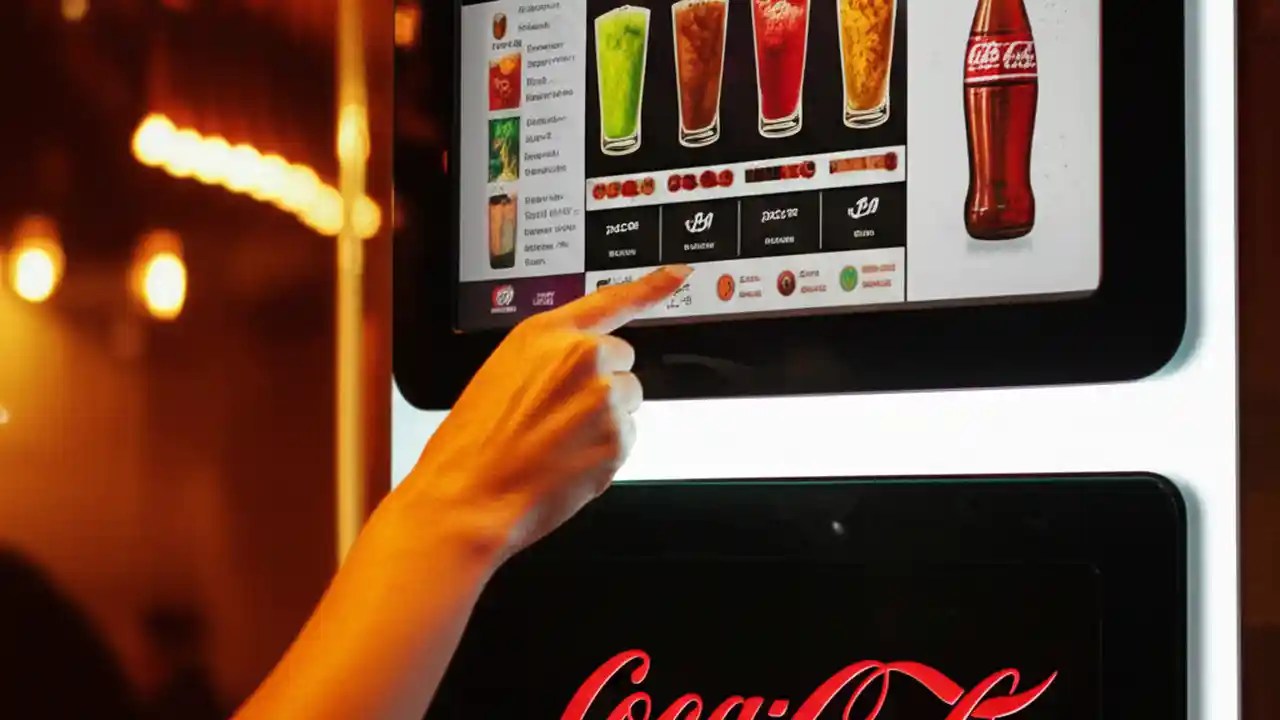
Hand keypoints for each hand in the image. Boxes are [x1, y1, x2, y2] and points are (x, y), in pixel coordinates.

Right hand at [398, 266, 690, 560]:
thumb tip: (576, 367)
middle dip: (603, 383)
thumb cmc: (475, 442)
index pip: (611, 299)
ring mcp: (605, 398)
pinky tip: (567, 462)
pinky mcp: (619, 438)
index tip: (678, 274)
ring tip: (559, 441)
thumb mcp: (503, 374)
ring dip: (605, 419)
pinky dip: (604, 452)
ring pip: (628, 401)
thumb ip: (548, 358)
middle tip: (561, 414)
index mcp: (546, 334)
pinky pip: (627, 439)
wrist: (469, 495)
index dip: (651, 286)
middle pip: (622, 360)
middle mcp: (582, 358)